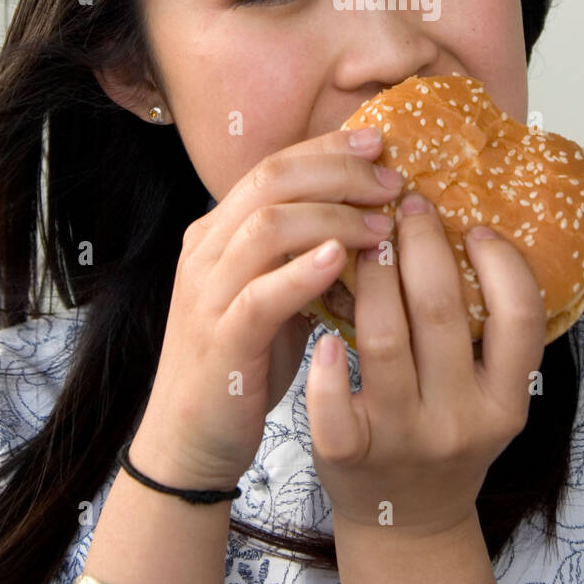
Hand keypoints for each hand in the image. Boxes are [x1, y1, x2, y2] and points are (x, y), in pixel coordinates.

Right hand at [133, 126, 404, 489]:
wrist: (191, 439)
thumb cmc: (244, 360)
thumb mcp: (275, 292)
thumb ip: (304, 251)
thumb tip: (370, 212)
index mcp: (217, 231)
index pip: (274, 165)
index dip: (329, 148)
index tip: (380, 144)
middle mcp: (206, 251)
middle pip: (272, 179)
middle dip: (338, 172)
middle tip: (392, 182)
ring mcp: (207, 294)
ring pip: (268, 226)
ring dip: (333, 216)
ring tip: (382, 223)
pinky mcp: (219, 340)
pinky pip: (260, 294)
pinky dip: (303, 270)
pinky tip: (342, 259)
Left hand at [304, 192, 546, 536]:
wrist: (406, 520)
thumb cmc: (444, 431)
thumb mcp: (486, 392)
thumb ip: (488, 332)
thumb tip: (471, 228)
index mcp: (505, 400)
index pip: (520, 317)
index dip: (501, 262)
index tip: (475, 226)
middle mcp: (461, 420)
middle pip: (440, 311)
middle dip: (420, 243)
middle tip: (407, 205)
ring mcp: (404, 438)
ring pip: (383, 338)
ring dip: (369, 276)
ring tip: (362, 239)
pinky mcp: (351, 455)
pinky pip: (333, 402)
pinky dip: (325, 361)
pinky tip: (322, 326)